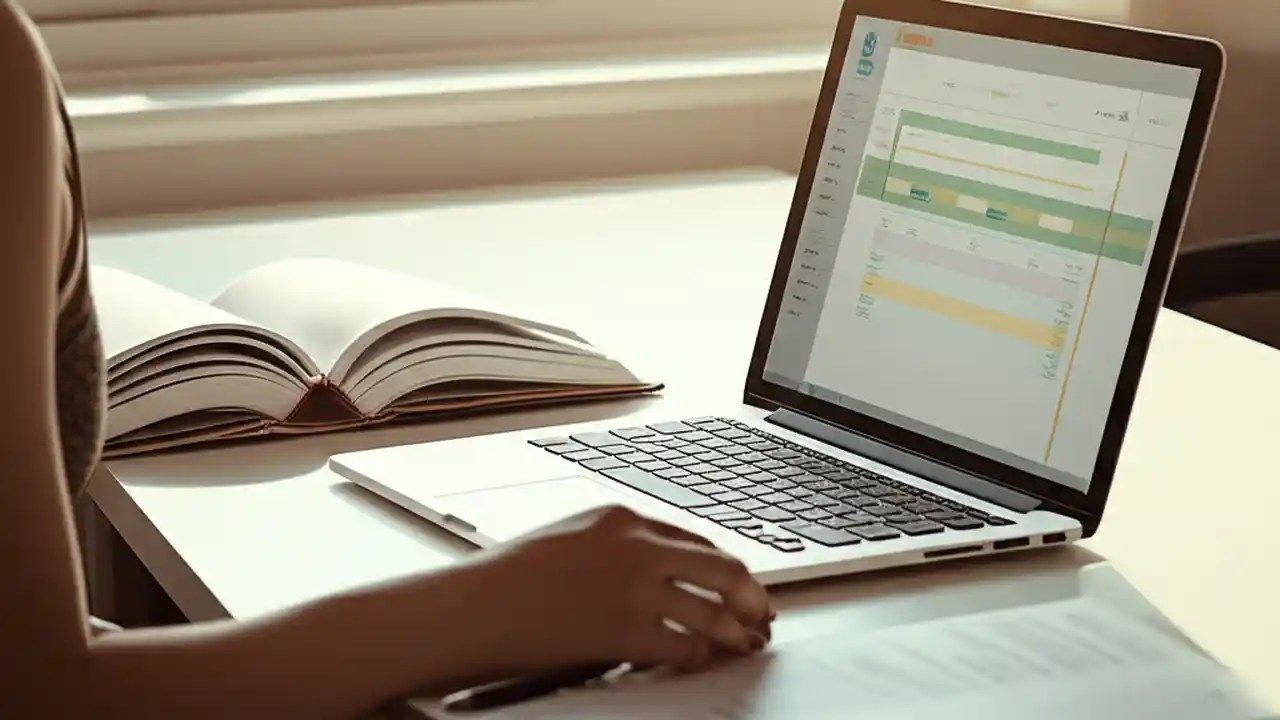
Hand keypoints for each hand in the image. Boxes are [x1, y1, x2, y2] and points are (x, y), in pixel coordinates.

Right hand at [466, 505, 773, 674]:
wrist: (472, 607)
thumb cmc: (509, 578)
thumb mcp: (570, 539)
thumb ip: (618, 547)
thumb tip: (662, 569)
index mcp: (622, 518)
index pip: (697, 541)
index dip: (728, 568)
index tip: (741, 585)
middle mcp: (636, 547)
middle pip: (721, 568)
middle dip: (750, 595)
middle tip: (761, 615)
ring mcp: (633, 588)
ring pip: (712, 610)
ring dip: (736, 631)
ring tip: (746, 644)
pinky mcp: (624, 630)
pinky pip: (684, 646)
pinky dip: (702, 656)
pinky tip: (704, 661)